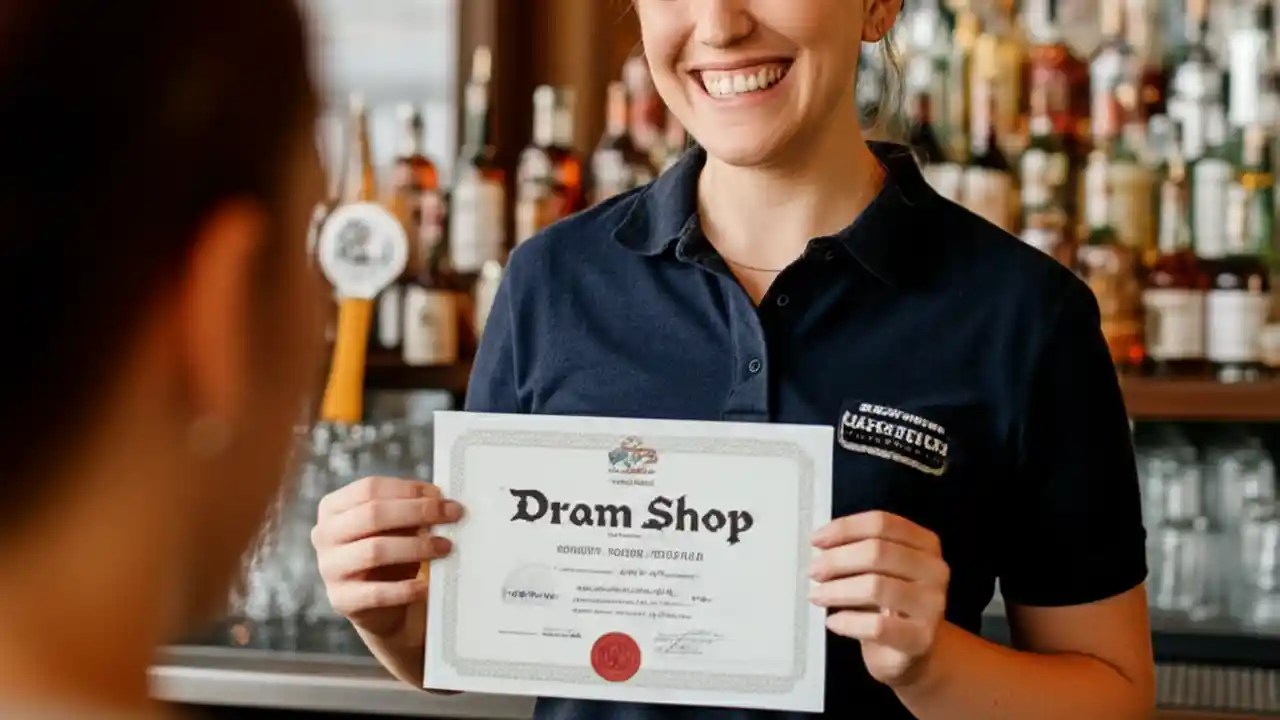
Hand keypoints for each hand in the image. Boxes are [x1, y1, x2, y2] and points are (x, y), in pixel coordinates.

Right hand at [311, 476, 461, 638]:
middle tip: (451, 515)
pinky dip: (406, 588)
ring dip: (416, 547)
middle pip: (372, 514)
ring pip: (375, 550)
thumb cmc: (391, 553)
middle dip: (418, 512)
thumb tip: (442, 502)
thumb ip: (411, 509)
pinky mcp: (342, 600)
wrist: (381, 605)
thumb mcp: (396, 525)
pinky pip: (377, 593)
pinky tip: (427, 585)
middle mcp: (325, 535)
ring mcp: (330, 568)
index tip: (440, 495)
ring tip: (444, 547)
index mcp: (333, 507)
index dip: (408, 489)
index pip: (369, 488)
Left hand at [809, 511, 948, 688]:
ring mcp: (931, 605)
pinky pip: (876, 626)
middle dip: (837, 560)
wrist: (916, 651)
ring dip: (837, 590)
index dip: (845, 528)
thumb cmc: (891, 604)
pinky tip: (834, 622)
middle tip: (813, 571)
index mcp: (925, 544)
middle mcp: (934, 570)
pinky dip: (847, 622)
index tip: (817, 540)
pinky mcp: (921, 637)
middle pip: (877, 552)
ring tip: (818, 596)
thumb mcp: (879, 570)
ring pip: (875, 587)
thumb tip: (821, 545)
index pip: (882, 523)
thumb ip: (857, 551)